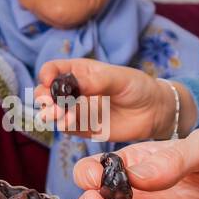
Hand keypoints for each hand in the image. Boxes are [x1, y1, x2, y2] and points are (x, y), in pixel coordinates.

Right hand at [35, 58, 192, 140]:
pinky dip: (62, 126)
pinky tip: (67, 124)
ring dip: (50, 114)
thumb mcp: (119, 78)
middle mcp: (74, 90)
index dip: (47, 74)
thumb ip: (96, 81)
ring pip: (53, 112)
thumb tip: (73, 84)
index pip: (53, 69)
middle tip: (51, 104)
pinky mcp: (83, 128)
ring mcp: (77, 110)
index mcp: (79, 71)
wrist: (154, 111)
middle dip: (44, 98)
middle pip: (47, 92)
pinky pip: (66, 128)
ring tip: (58, 115)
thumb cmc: (138, 87)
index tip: (49, 81)